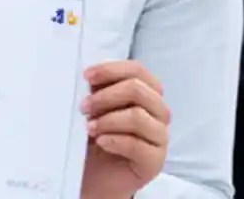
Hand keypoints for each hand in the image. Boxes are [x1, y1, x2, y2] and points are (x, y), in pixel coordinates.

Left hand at [80, 60, 169, 198]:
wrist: (92, 174)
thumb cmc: (92, 136)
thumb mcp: (92, 107)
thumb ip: (95, 90)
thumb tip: (88, 75)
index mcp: (145, 94)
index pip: (138, 71)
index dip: (111, 69)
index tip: (86, 76)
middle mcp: (157, 113)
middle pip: (139, 90)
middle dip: (106, 96)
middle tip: (83, 107)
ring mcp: (159, 138)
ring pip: (138, 116)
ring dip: (108, 120)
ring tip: (89, 128)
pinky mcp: (154, 162)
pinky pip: (139, 146)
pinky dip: (115, 140)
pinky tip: (101, 142)